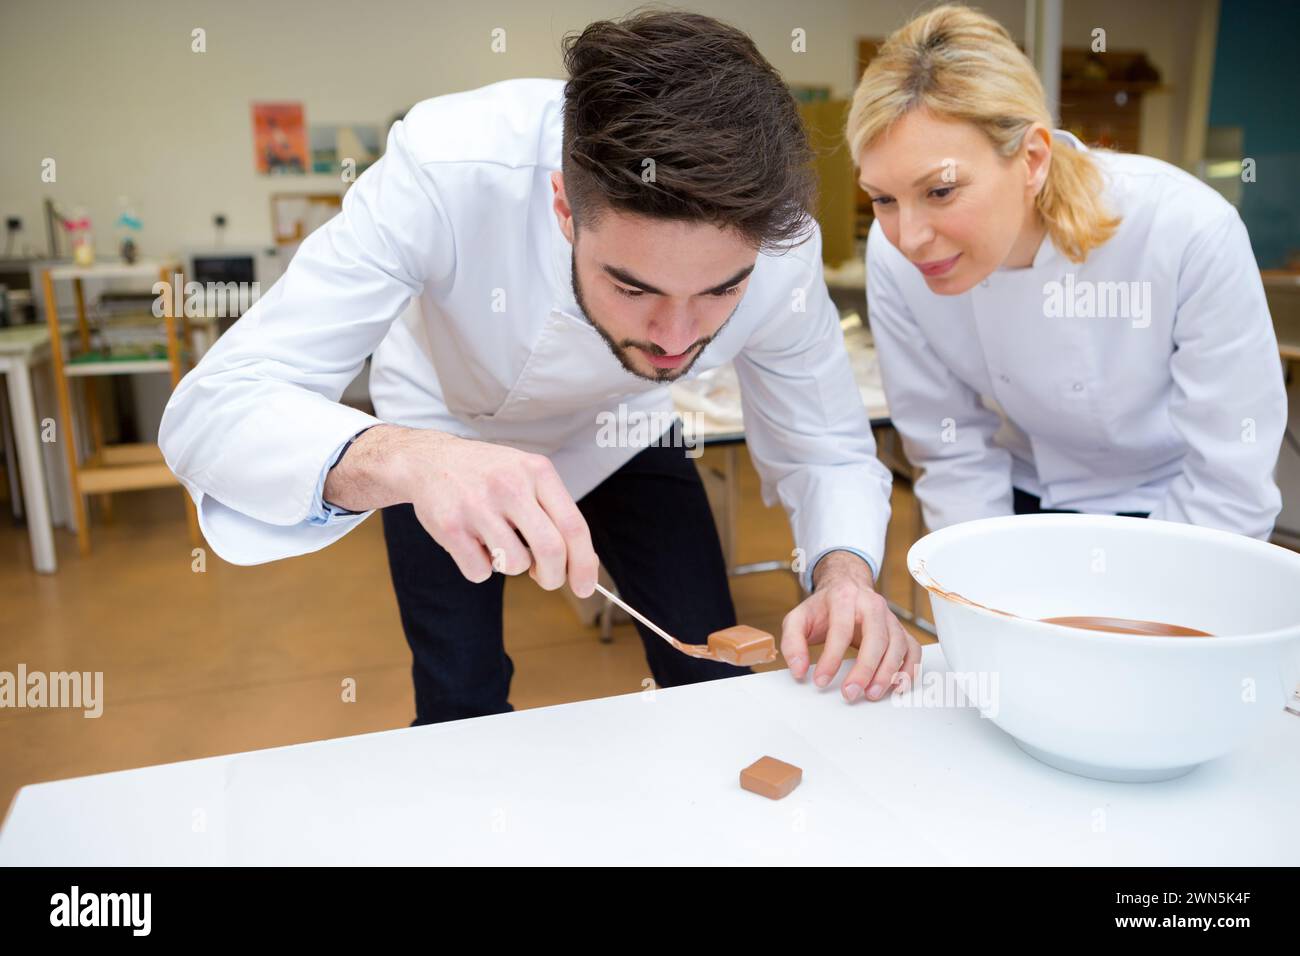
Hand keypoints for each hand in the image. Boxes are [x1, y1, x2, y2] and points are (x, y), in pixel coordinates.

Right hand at [323, 424, 598, 594]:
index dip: (585, 564)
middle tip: (545, 579)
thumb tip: (579, 564)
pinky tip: (472, 543)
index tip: (585, 587)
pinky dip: (480, 567)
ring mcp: (478, 505)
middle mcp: (510, 485)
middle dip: (553, 576)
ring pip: (514, 564)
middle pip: (550, 550)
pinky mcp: (450, 526)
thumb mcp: (526, 475)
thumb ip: (553, 512)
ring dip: (510, 565)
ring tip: (497, 542)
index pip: (574, 526)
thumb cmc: (487, 474)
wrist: (428, 461)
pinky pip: (480, 571)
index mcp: (537, 471)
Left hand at [780, 550, 920, 701]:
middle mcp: (872, 605)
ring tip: (872, 694)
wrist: (846, 587)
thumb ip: (792, 643)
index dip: (831, 658)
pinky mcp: (900, 629)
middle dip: (864, 670)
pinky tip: (897, 686)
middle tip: (851, 693)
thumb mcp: (797, 619)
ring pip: (898, 645)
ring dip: (888, 673)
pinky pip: (913, 649)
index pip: (841, 630)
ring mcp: (890, 617)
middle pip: (876, 638)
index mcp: (844, 598)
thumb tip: (799, 670)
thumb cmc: (822, 607)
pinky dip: (909, 669)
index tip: (820, 681)